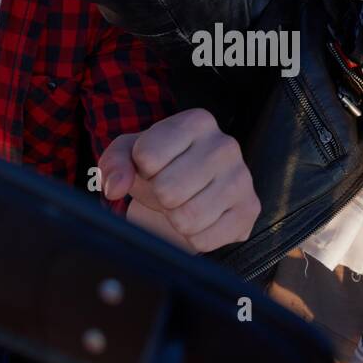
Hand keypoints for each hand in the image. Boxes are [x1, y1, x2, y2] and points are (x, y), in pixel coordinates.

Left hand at [99, 109, 260, 252]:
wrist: (193, 188)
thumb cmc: (161, 166)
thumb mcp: (129, 155)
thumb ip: (113, 164)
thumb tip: (115, 187)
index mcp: (197, 122)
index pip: (148, 156)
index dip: (142, 169)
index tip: (154, 167)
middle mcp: (225, 145)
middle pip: (167, 190)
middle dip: (160, 197)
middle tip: (169, 191)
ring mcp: (241, 178)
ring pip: (187, 219)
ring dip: (176, 219)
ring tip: (184, 204)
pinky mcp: (249, 210)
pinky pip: (204, 240)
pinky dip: (193, 237)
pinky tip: (200, 219)